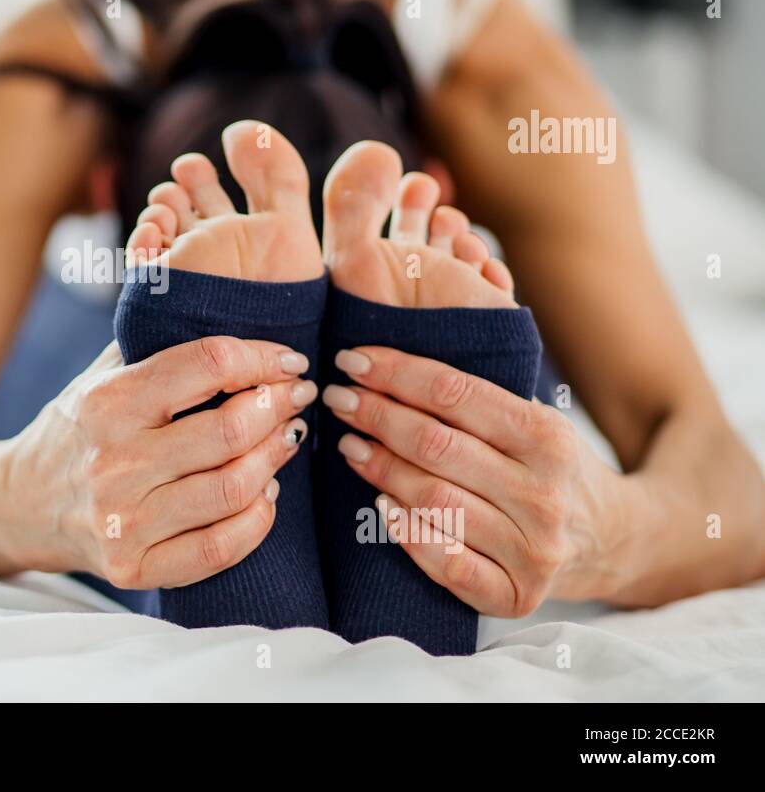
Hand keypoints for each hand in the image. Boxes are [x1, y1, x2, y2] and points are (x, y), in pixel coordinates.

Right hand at [6, 337, 316, 588]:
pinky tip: (265, 495)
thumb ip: (155, 342)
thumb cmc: (76, 430)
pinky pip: (219, 549)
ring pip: (233, 488)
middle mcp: (112, 461)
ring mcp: (122, 521)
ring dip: (274, 460)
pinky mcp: (133, 569)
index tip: (286, 360)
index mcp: (106, 402)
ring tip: (284, 440)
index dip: (262, 357)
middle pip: (230, 430)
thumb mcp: (100, 374)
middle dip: (278, 407)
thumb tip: (232, 299)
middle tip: (295, 398)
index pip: (207, 364)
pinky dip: (257, 520)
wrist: (17, 505)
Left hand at [321, 345, 632, 616]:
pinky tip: (380, 507)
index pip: (456, 394)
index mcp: (548, 438)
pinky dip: (408, 535)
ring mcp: (532, 550)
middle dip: (377, 415)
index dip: (396, 373)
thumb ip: (483, 393)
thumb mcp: (538, 420)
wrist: (615, 540)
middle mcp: (544, 494)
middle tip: (339, 399)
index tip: (352, 360)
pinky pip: (448, 565)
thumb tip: (390, 358)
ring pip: (433, 501)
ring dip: (380, 469)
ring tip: (349, 445)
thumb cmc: (553, 468)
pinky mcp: (517, 595)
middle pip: (436, 446)